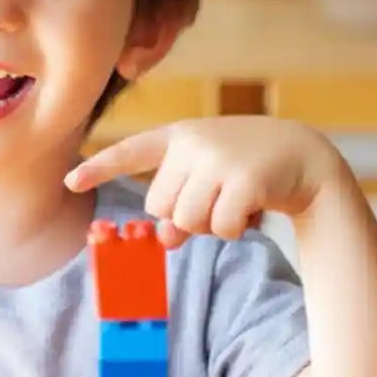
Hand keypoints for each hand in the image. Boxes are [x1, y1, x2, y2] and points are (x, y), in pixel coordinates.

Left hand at [65, 116, 348, 248]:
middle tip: (219, 200)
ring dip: (210, 226)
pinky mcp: (243, 180)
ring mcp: (218, 158)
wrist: (306, 157)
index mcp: (180, 136)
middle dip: (186, 216)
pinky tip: (254, 212)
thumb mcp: (211, 181)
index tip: (69, 182)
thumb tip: (165, 239)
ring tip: (236, 204)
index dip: (99, 169)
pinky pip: (218, 228)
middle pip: (160, 206)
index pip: (132, 152)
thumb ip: (182, 204)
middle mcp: (193, 142)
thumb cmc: (251, 170)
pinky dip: (234, 231)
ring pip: (186, 221)